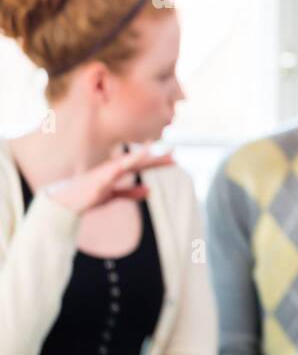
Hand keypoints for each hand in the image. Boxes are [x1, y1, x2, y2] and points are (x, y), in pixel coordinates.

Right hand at [44, 147, 174, 215]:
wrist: (65, 204)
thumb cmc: (87, 197)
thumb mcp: (113, 196)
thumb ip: (130, 192)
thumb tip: (150, 191)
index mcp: (116, 172)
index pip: (140, 165)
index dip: (157, 162)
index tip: (174, 158)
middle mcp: (112, 169)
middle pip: (138, 162)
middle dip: (156, 160)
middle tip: (175, 155)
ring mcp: (106, 173)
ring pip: (128, 163)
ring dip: (143, 158)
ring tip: (157, 150)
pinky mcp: (99, 180)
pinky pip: (114, 170)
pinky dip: (125, 162)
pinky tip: (135, 158)